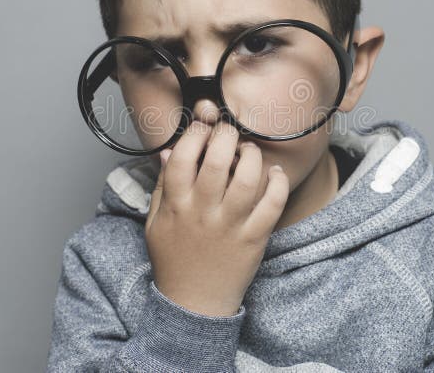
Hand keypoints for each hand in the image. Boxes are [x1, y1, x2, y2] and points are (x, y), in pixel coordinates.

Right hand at [144, 120, 289, 316]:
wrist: (194, 304)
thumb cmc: (174, 260)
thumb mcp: (155, 223)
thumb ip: (161, 186)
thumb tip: (167, 152)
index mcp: (177, 205)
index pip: (182, 157)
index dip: (195, 134)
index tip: (203, 129)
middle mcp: (203, 212)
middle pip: (217, 160)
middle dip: (226, 136)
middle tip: (229, 133)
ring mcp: (230, 225)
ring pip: (247, 179)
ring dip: (251, 156)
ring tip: (249, 152)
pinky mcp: (254, 238)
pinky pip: (272, 205)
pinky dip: (278, 183)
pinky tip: (274, 174)